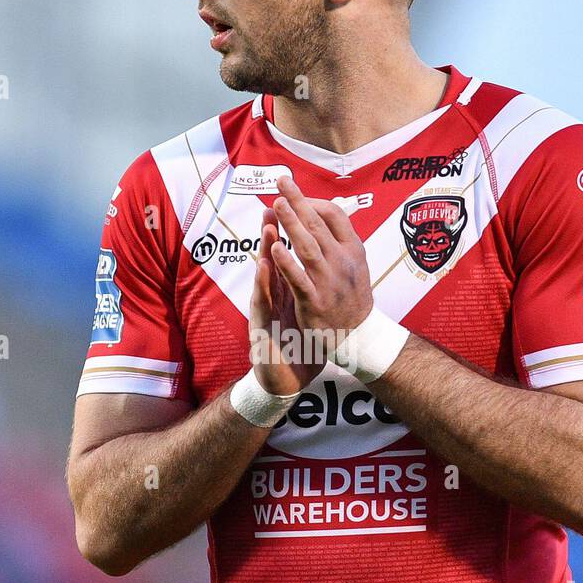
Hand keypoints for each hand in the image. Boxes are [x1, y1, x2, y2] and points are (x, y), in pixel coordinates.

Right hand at [249, 206, 325, 395]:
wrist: (283, 379)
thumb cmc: (295, 345)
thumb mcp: (304, 312)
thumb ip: (306, 288)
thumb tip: (321, 269)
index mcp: (285, 290)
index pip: (286, 256)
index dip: (289, 233)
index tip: (296, 208)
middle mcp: (273, 296)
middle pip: (273, 258)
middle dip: (275, 230)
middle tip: (275, 202)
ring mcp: (266, 310)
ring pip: (265, 275)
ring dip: (266, 249)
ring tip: (269, 225)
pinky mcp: (261, 326)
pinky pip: (263, 301)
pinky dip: (263, 282)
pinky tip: (264, 265)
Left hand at [269, 177, 373, 348]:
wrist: (359, 336)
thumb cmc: (351, 296)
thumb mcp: (356, 264)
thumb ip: (340, 240)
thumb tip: (322, 212)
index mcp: (353, 250)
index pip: (335, 215)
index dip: (314, 201)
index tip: (297, 195)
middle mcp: (343, 262)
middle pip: (318, 224)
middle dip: (297, 201)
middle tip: (281, 182)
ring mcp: (329, 281)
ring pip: (307, 247)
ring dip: (291, 223)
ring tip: (276, 204)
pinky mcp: (314, 301)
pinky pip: (298, 278)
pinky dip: (287, 262)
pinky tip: (274, 247)